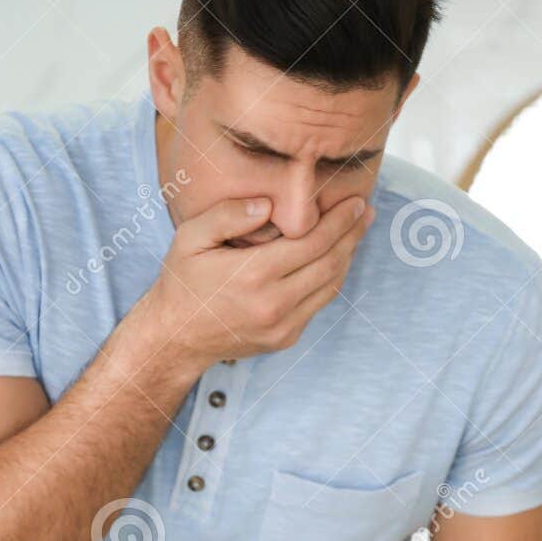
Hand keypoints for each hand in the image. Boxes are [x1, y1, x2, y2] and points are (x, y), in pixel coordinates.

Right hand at [133, 191, 373, 369]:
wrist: (175, 337)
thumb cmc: (182, 282)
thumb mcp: (191, 239)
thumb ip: (227, 215)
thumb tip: (268, 204)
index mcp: (253, 275)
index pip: (312, 243)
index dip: (339, 221)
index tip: (355, 202)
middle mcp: (274, 303)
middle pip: (329, 263)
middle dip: (352, 235)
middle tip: (366, 212)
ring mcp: (283, 326)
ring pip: (330, 286)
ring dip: (347, 256)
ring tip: (357, 231)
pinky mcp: (286, 338)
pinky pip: (318, 303)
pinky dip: (331, 278)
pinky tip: (334, 258)